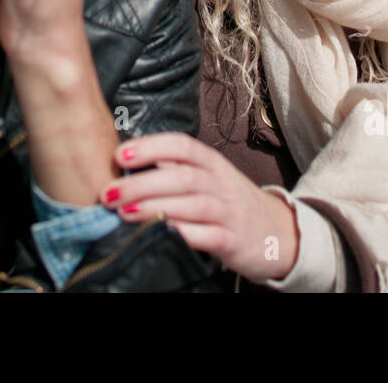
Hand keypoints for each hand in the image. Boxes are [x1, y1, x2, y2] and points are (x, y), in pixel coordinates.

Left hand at [98, 132, 300, 281]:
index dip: (150, 147)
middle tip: (108, 192)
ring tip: (123, 212)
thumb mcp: (209, 179)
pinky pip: (207, 236)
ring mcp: (229, 212)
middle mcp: (221, 184)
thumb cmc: (230, 204)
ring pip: (191, 204)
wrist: (279, 234)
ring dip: (154, 207)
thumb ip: (176, 171)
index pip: (182, 146)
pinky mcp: (233, 241)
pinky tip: (159, 233)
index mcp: (213, 163)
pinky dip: (182, 233)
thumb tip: (127, 163)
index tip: (120, 155)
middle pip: (181, 176)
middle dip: (141, 183)